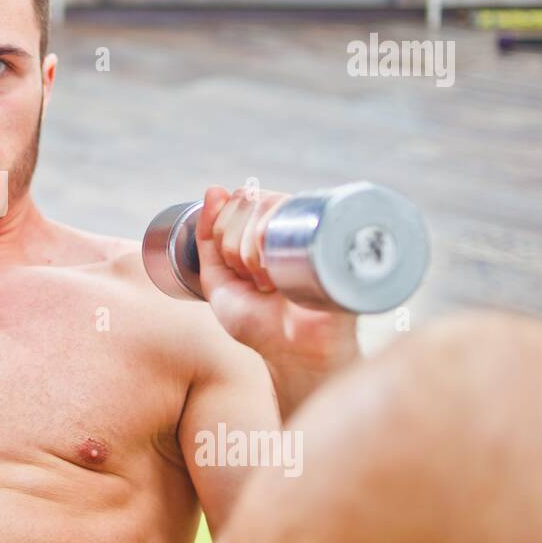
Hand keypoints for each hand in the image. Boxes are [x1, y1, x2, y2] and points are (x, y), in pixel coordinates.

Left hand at [195, 184, 358, 370]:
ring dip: (252, 249)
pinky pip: (296, 219)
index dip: (224, 232)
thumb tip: (214, 189)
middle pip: (251, 198)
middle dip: (235, 242)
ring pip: (270, 205)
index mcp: (269, 227)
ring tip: (267, 284)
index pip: (238, 198)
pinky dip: (271, 244)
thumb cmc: (260, 323)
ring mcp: (315, 228)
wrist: (294, 353)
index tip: (237, 272)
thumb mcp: (218, 280)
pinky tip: (276, 278)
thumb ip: (207, 239)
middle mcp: (293, 222)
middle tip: (252, 280)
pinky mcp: (334, 240)